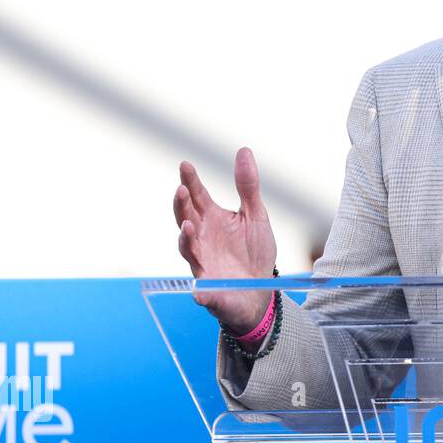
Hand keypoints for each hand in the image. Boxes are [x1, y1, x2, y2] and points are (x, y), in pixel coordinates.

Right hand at [173, 147, 277, 333]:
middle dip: (182, 205)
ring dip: (186, 239)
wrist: (260, 289)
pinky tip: (200, 291)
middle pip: (186, 218)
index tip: (185, 165)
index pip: (197, 196)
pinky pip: (202, 291)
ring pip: (188, 250)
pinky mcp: (209, 288)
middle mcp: (202, 238)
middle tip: (182, 189)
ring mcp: (203, 262)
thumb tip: (244, 150)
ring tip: (187, 226)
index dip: (190, 181)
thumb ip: (248, 186)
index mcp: (212, 219)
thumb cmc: (254, 250)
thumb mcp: (255, 214)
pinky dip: (200, 291)